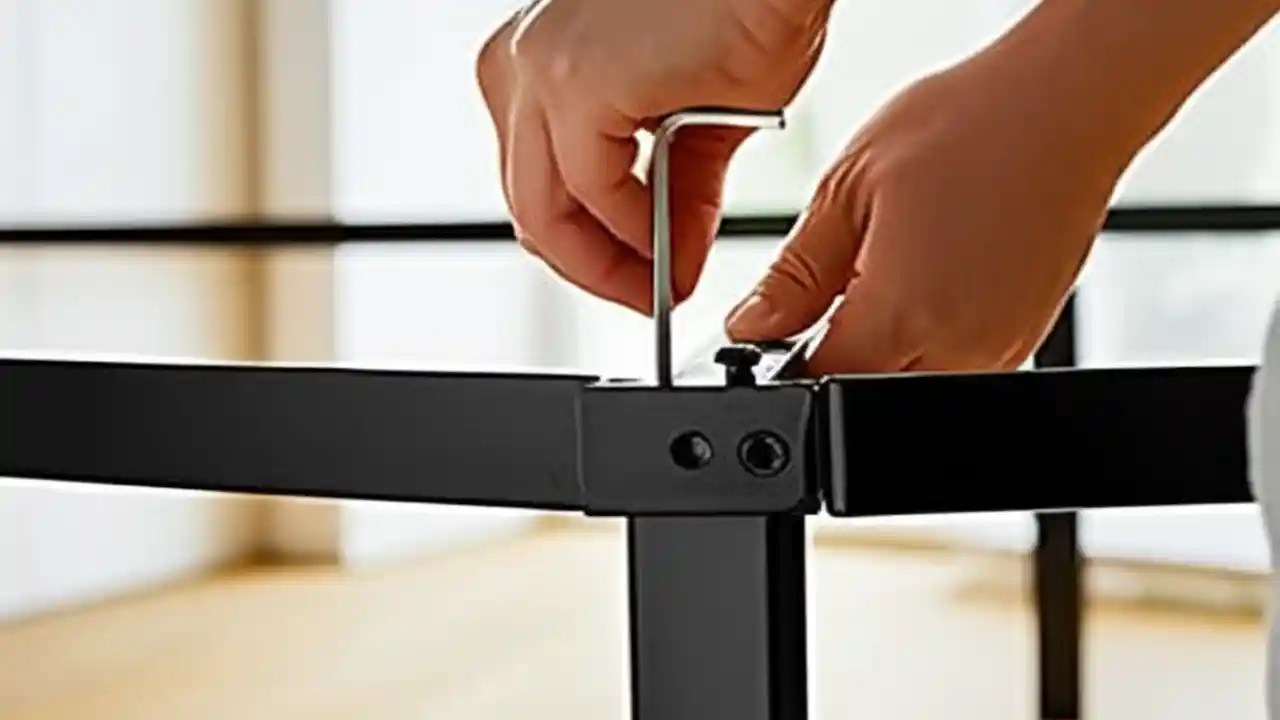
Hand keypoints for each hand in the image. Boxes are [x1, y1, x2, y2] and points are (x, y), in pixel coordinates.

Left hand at [477, 0, 831, 312]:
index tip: (638, 280)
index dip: (587, 248)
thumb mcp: (700, 120)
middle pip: (530, 202)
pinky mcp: (570, 80)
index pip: (538, 182)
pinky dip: (630, 235)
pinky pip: (590, 194)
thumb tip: (674, 257)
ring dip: (606, 263)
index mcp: (539, 57)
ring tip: (663, 284)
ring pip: (542, 209)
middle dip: (591, 266)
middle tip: (648, 298)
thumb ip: (675, 190)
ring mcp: (537, 66)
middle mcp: (521, 58)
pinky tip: (672, 249)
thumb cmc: (750, 5)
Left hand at [725, 12, 1135, 374]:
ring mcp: (999, 350)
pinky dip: (932, 329)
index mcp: (901, 316)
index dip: (791, 352)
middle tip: (855, 263)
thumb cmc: (970, 126)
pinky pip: (957, 362)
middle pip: (866, 388)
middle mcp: (957, 349)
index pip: (818, 377)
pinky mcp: (1026, 338)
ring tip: (904, 254)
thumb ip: (794, 274)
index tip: (789, 312)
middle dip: (842, 344)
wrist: (1070, 104)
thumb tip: (753, 324)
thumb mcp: (850, 189)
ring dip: (890, 338)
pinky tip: (938, 266)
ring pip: (911, 380)